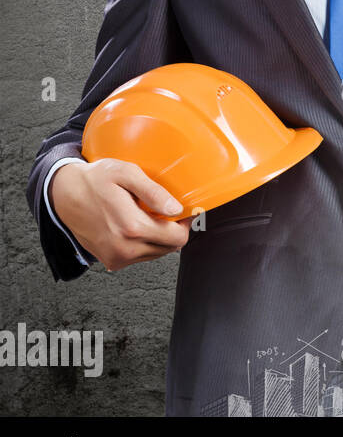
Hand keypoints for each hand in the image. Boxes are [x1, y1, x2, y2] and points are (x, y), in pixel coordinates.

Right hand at [48, 158, 191, 271]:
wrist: (63, 194)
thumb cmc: (94, 180)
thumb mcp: (126, 173)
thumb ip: (153, 192)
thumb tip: (176, 209)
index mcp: (132, 228)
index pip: (178, 238)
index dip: (185, 224)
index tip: (183, 212)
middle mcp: (125, 249)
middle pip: (170, 247)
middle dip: (172, 230)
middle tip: (164, 212)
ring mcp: (116, 258)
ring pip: (156, 253)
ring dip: (157, 237)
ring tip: (144, 216)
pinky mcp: (111, 262)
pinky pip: (140, 256)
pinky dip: (143, 243)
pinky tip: (133, 226)